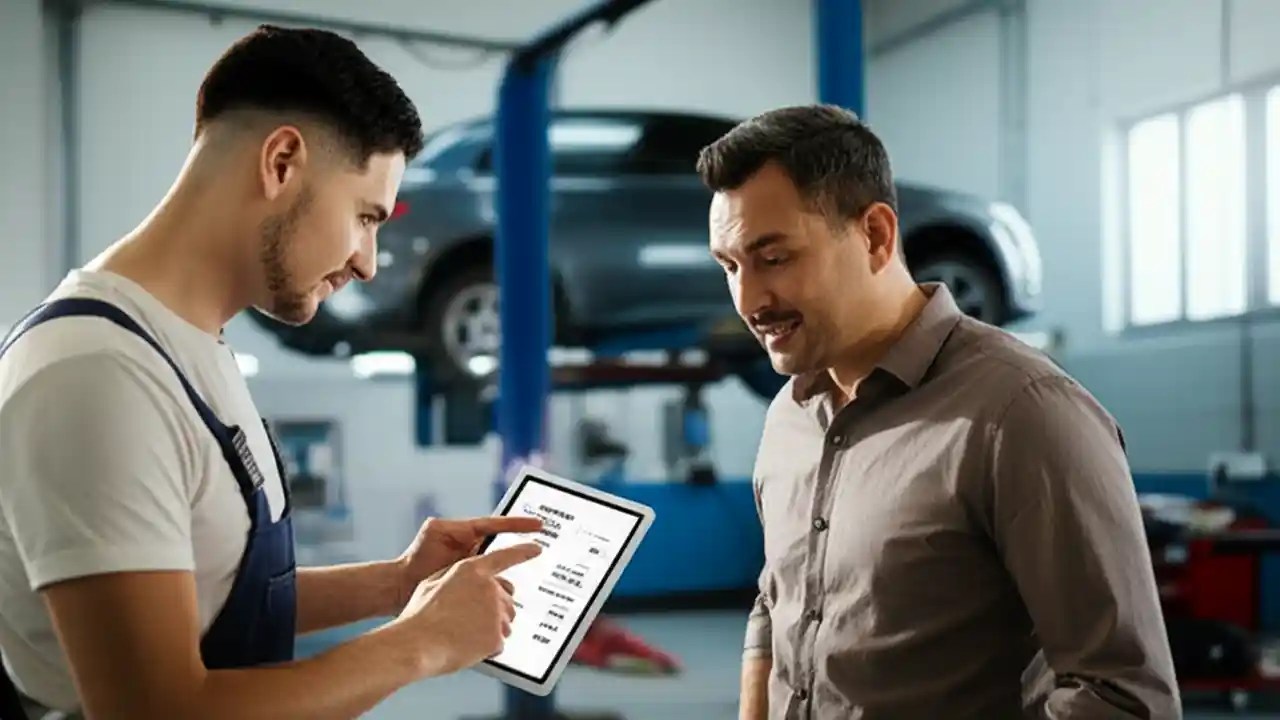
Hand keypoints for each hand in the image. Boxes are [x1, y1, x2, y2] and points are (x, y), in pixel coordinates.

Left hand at [393, 515, 542, 609]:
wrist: (402, 586)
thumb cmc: (416, 557)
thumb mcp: (434, 531)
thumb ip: (455, 525)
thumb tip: (474, 529)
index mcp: (468, 534)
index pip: (498, 526)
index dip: (519, 525)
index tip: (539, 525)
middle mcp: (476, 551)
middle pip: (503, 551)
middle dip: (518, 555)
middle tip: (538, 553)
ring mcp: (475, 570)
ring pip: (499, 573)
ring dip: (505, 582)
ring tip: (510, 592)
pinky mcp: (472, 589)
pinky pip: (490, 590)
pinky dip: (496, 595)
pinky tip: (502, 604)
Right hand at [397, 542, 542, 677]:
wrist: (417, 644)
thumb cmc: (420, 616)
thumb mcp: (433, 583)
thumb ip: (457, 576)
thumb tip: (469, 578)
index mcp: (472, 570)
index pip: (505, 557)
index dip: (522, 551)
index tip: (535, 548)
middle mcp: (489, 588)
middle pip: (506, 598)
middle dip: (494, 609)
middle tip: (470, 620)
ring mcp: (496, 612)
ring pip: (504, 621)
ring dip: (490, 628)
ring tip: (463, 634)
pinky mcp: (497, 636)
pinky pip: (497, 643)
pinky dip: (485, 647)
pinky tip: (465, 646)